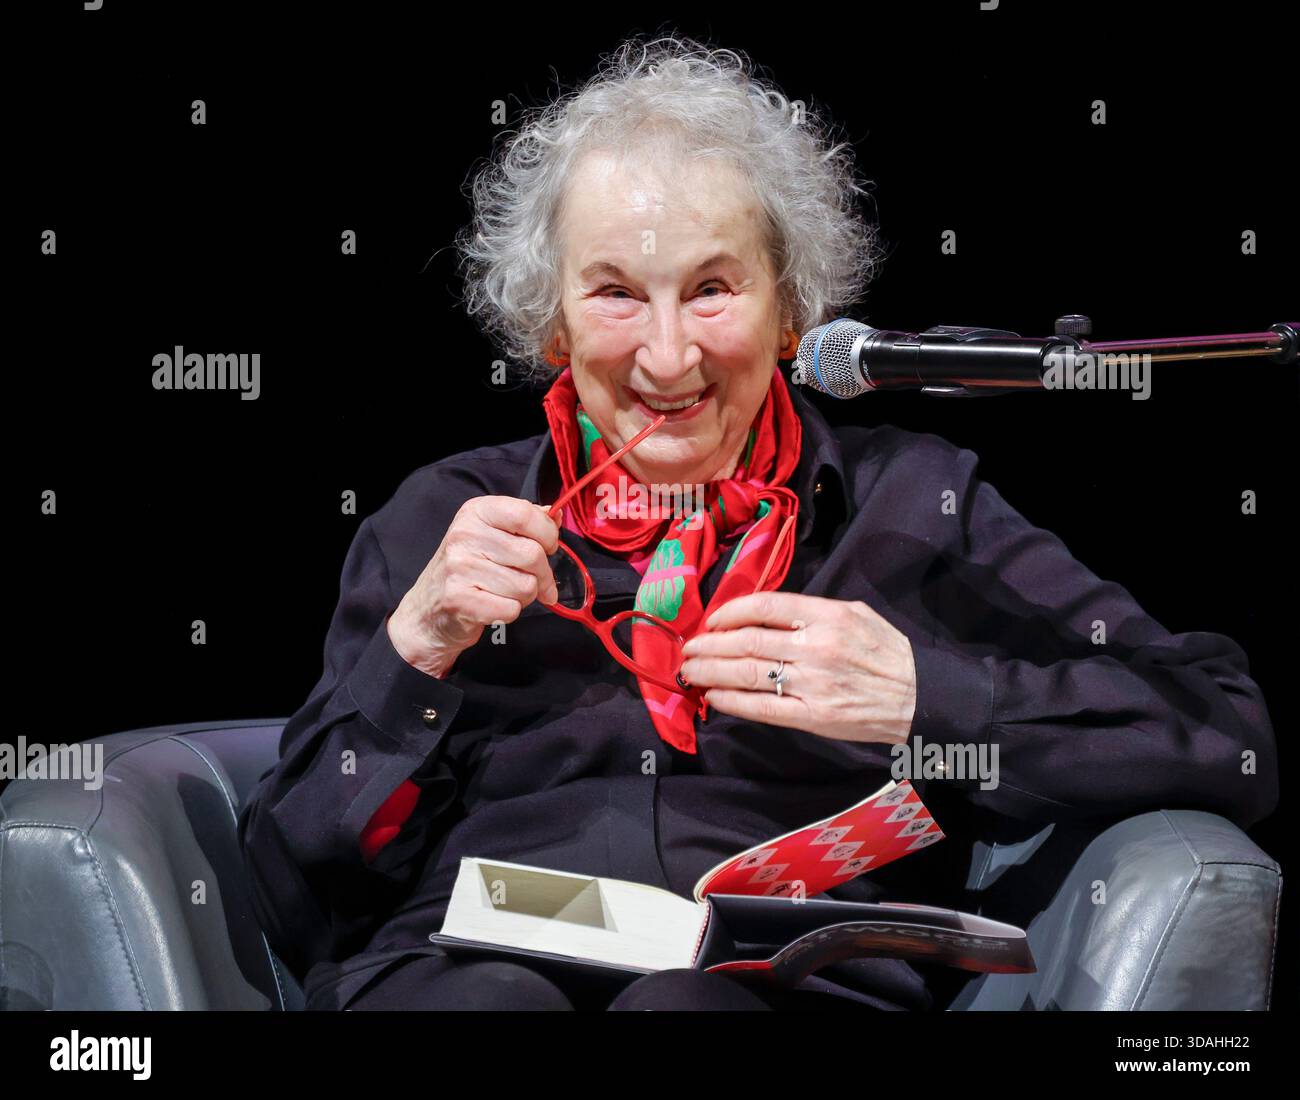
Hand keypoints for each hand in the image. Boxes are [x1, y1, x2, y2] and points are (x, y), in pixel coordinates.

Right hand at [388, 496, 559, 677]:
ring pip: (526, 585)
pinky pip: (511, 609)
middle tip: (536, 581)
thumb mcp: (491, 535)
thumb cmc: (467, 568)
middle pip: (532, 554)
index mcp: (476, 512)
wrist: (427, 610)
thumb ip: (525, 522)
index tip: (549, 547)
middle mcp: (464, 535)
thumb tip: (555, 514)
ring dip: (524, 596)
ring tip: (506, 592)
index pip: (525, 514)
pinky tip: (494, 605)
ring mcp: (459, 567)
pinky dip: (510, 612)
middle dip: (543, 574)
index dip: (548, 535)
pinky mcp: (459, 599)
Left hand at [677, 592, 916, 744]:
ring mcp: (813, 684)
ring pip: (749, 673)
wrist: (920, 697)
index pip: (766, 607)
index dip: (731, 611)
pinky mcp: (813, 717)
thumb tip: (765, 612)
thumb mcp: (856, 614)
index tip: (713, 619)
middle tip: (688, 646)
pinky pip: (763, 708)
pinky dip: (733, 701)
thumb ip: (812, 611)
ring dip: (711, 670)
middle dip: (710, 643)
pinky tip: (713, 696)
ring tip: (690, 669)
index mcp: (828, 617)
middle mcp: (816, 648)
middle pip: (748, 641)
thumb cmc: (885, 652)